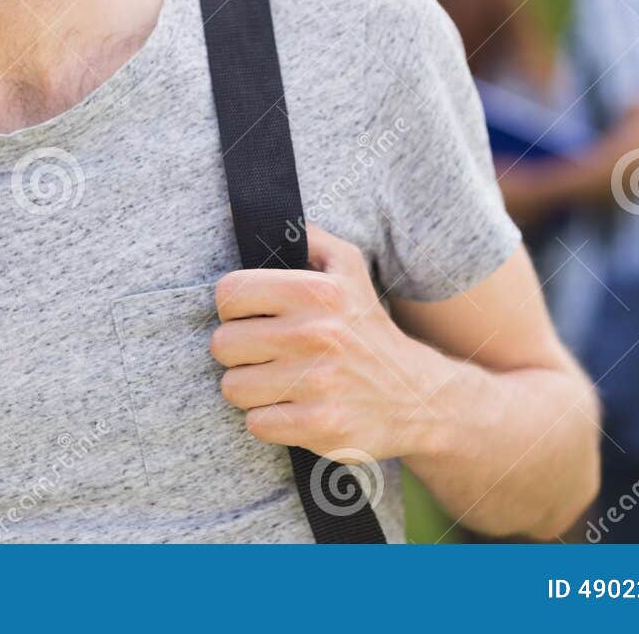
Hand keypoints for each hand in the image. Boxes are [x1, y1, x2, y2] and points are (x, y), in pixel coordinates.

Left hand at [210, 223, 440, 460]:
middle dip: (240, 350)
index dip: (234, 307)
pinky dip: (269, 419)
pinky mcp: (320, 426)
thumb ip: (304, 236)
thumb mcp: (347, 267)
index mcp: (316, 291)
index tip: (253, 315)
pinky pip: (255, 423)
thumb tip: (244, 213)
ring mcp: (317, 383)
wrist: (415, 396)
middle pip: (222, 344)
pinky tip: (293, 407)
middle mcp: (315, 334)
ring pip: (233, 387)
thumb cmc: (366, 326)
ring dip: (251, 387)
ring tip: (281, 380)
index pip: (229, 293)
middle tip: (267, 352)